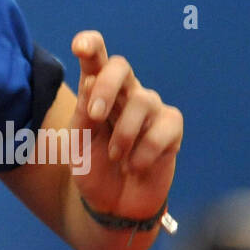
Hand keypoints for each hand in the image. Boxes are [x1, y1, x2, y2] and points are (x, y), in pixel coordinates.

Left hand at [68, 31, 182, 220]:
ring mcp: (150, 108)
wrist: (114, 204)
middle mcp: (124, 93)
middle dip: (106, 85)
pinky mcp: (171, 128)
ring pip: (142, 101)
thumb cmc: (93, 167)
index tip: (80, 47)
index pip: (96, 58)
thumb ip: (83, 112)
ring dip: (124, 134)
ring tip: (116, 158)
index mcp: (96, 91)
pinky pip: (163, 128)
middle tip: (95, 116)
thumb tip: (89, 79)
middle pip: (121, 66)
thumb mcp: (79, 143)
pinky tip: (135, 166)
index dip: (91, 45)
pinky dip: (145, 151)